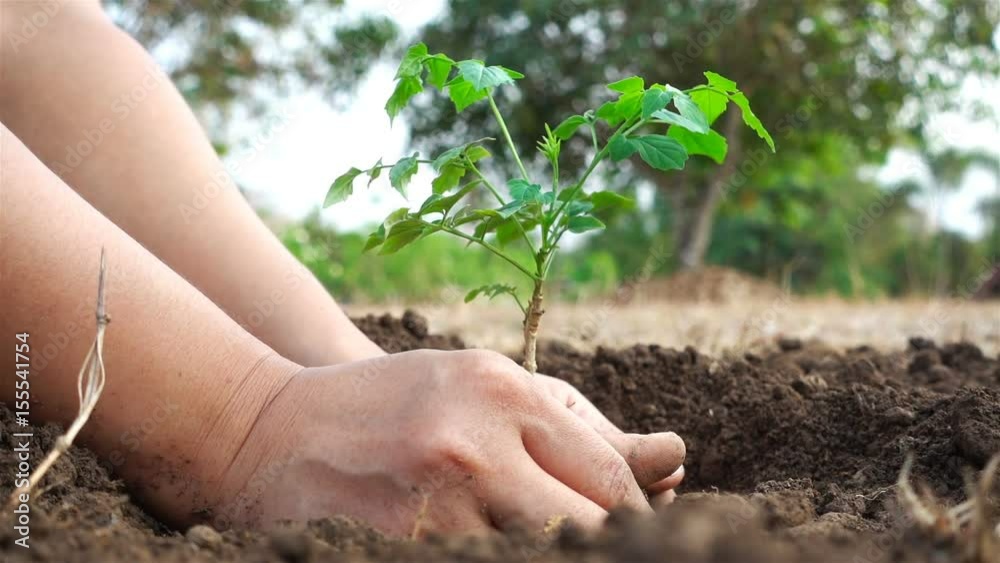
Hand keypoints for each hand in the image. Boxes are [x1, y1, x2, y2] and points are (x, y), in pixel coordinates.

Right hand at [213, 349, 684, 534]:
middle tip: (604, 544)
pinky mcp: (400, 542)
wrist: (273, 428)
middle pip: (588, 526)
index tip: (635, 531)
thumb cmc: (394, 402)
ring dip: (549, 550)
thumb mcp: (482, 385)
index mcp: (504, 391)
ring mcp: (436, 500)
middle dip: (606, 543)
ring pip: (540, 553)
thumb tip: (673, 457)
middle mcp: (476, 444)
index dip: (636, 516)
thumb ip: (574, 424)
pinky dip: (498, 555)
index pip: (609, 476)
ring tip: (528, 529)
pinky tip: (489, 542)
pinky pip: (483, 561)